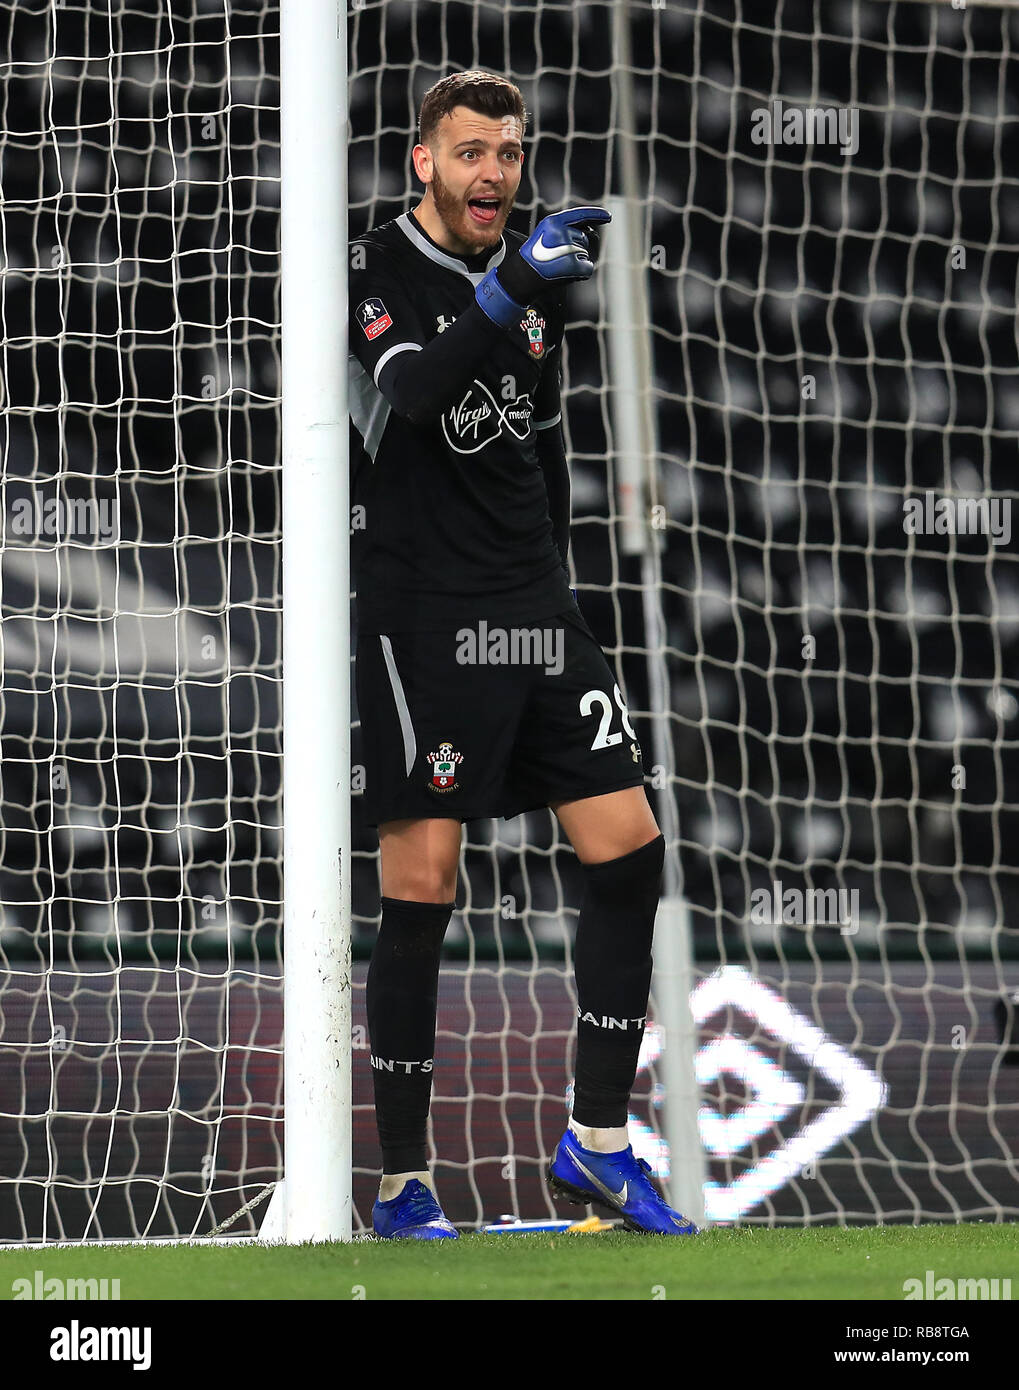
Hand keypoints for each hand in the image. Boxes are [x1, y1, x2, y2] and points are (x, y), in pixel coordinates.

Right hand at [475, 206, 611, 328]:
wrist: (523, 276)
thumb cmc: (535, 257)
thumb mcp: (546, 235)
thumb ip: (566, 229)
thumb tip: (591, 232)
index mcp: (553, 222)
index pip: (580, 215)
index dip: (596, 215)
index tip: (609, 217)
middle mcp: (561, 232)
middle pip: (583, 239)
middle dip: (576, 249)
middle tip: (556, 258)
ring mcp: (568, 248)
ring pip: (584, 253)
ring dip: (576, 261)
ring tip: (557, 266)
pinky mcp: (573, 264)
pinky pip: (587, 267)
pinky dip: (581, 273)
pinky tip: (567, 274)